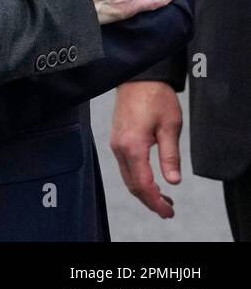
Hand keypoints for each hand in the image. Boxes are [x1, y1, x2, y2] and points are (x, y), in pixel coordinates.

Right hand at [111, 80, 182, 217]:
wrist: (138, 77)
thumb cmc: (155, 98)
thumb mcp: (170, 127)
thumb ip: (170, 156)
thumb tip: (173, 181)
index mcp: (133, 146)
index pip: (142, 184)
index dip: (155, 202)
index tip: (168, 211)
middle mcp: (119, 148)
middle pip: (132, 185)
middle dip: (149, 201)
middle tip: (168, 210)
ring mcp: (116, 144)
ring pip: (127, 177)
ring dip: (143, 191)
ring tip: (163, 198)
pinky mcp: (117, 140)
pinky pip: (125, 167)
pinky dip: (137, 179)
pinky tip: (151, 180)